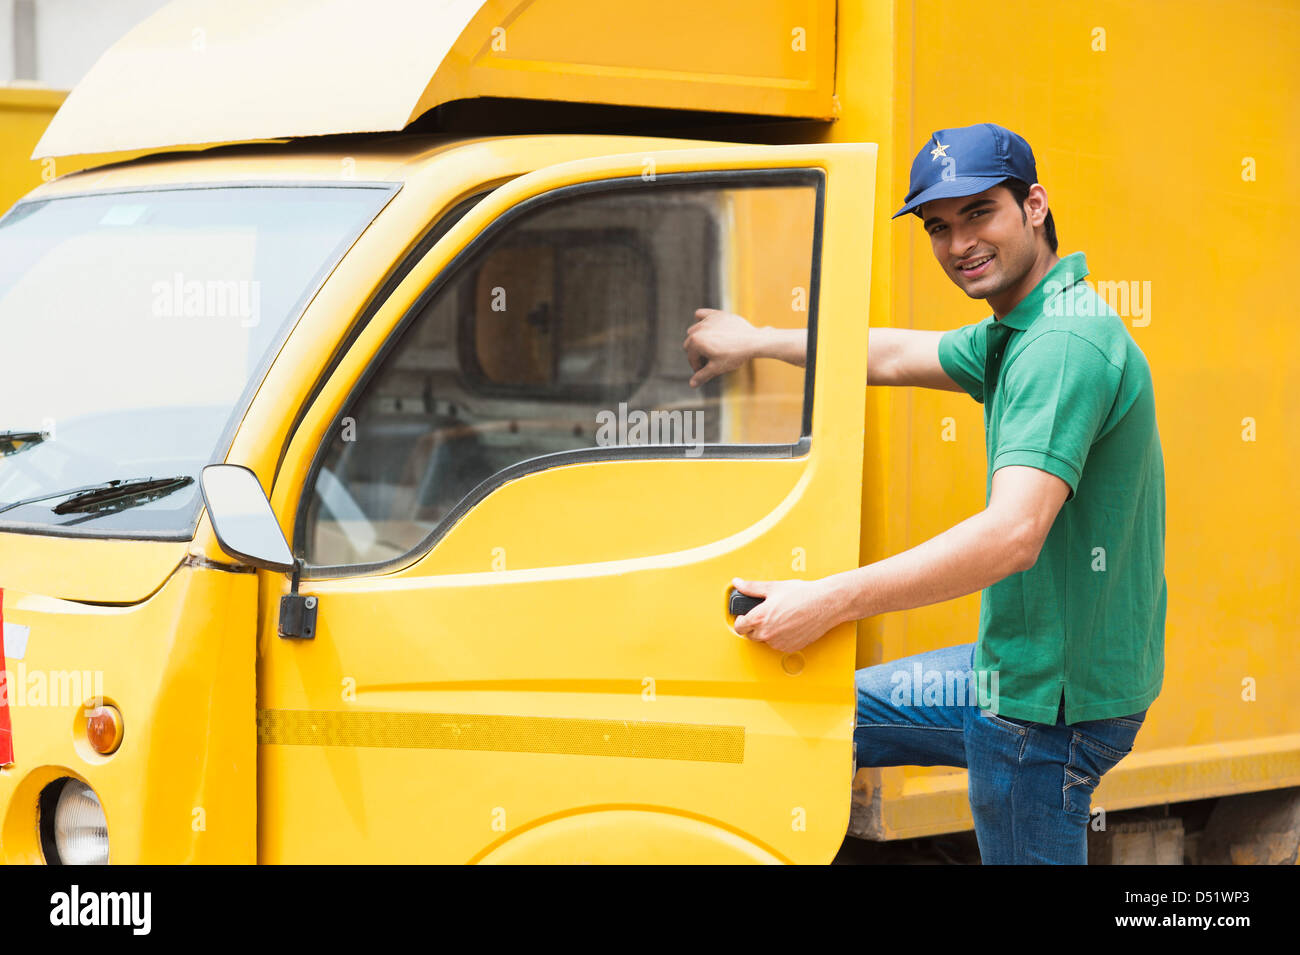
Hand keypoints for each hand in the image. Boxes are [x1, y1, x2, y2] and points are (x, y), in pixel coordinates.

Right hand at [683, 308, 762, 386]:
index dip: (696, 366)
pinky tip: (706, 328)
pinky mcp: (716, 314)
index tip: (703, 370)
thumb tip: (692, 384)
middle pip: (689, 343)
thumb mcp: (717, 368)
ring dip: (698, 339)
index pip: (690, 357)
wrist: (753, 341)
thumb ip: (702, 376)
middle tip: (707, 360)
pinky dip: (700, 320)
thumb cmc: (735, 355)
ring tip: (709, 347)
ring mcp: (707, 320)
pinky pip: (701, 314)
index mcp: (696, 342)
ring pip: (694, 330)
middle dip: (696, 353)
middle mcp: (698, 329)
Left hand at [730, 576, 844, 652]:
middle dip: (754, 626)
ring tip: (780, 617)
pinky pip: (778, 645)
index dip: (741, 620)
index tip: (744, 616)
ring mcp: (779, 642)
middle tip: (764, 615)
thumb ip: (751, 587)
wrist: (824, 604)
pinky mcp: (790, 647)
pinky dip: (779, 637)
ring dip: (767, 632)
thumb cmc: (802, 595)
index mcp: (760, 618)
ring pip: (765, 640)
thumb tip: (738, 583)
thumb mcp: (773, 587)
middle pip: (750, 635)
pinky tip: (788, 625)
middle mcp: (767, 633)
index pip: (739, 626)